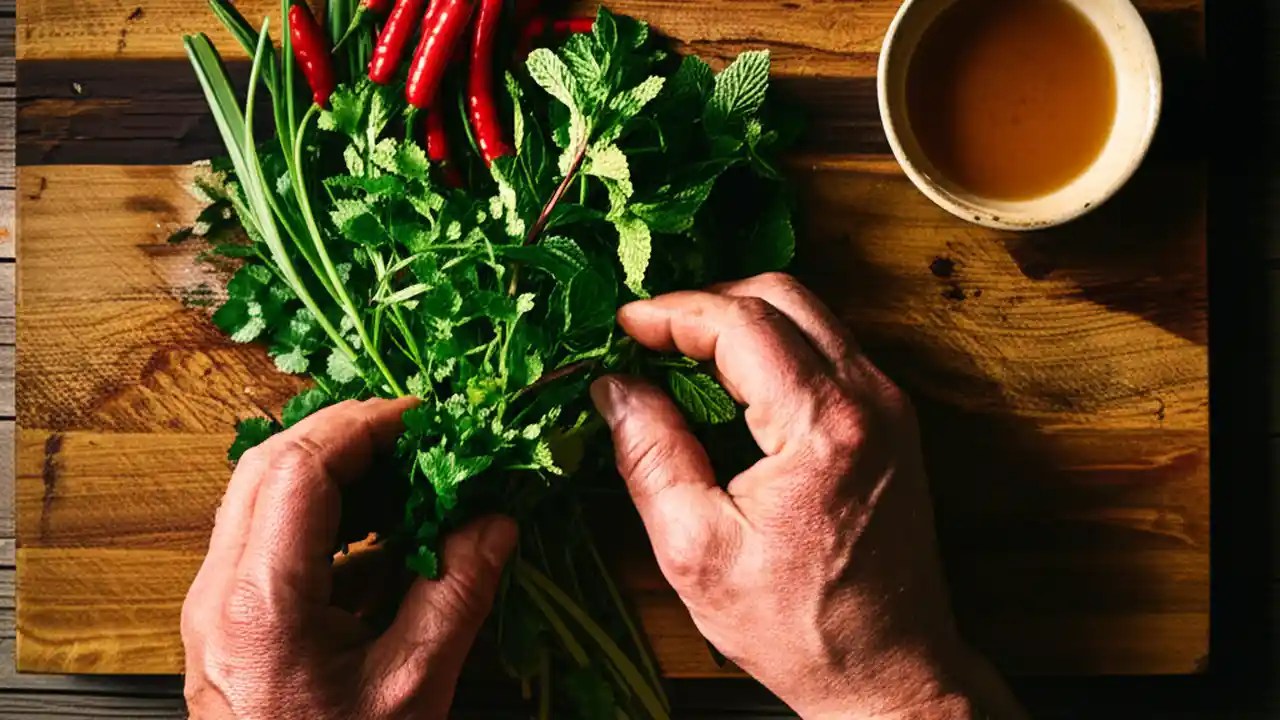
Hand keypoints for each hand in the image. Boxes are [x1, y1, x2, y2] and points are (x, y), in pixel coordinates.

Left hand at [182, 399, 517, 719]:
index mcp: (259, 605)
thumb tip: (495, 520)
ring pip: (260, 492)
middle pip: (268, 465)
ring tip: (405, 472)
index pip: (300, 469)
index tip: (427, 419)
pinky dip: (322, 512)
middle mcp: (217, 593)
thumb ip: (457, 594)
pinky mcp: (225, 618)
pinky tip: (379, 531)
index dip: (366, 426)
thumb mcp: (413, 690)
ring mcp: (211, 604)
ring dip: (332, 468)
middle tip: (417, 434)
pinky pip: (265, 532)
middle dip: (346, 433)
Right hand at [592, 274, 1024, 719]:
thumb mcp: (696, 550)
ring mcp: (890, 408)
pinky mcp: (892, 424)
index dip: (674, 312)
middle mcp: (871, 400)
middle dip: (707, 302)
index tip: (625, 326)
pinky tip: (731, 381)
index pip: (743, 322)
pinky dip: (774, 346)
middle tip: (651, 333)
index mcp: (824, 426)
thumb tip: (614, 389)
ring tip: (681, 352)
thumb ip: (651, 455)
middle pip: (783, 297)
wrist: (889, 671)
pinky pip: (827, 350)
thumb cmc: (797, 626)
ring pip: (810, 316)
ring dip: (742, 319)